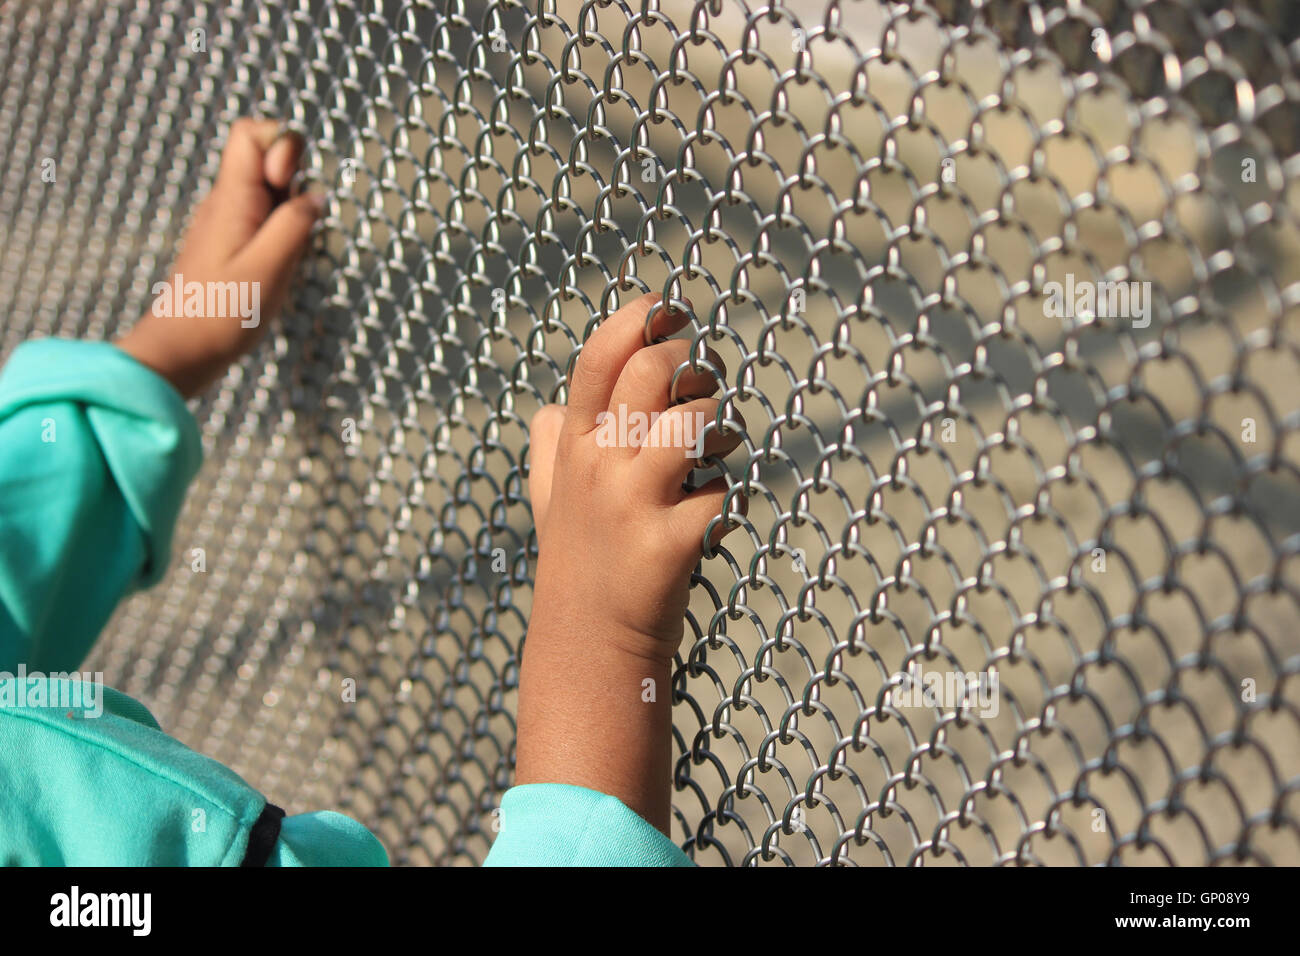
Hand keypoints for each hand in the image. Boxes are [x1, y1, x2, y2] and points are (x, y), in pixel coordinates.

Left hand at [115, 117, 322, 397]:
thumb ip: (296, 224)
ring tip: (287, 254)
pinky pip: (263, 221)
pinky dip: (280, 235)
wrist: (181, 352)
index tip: (291, 183)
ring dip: (290, 214)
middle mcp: (226, 203)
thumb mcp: (271, 267)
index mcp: (232, 199)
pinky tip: (279, 268)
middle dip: (295, 184)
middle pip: (265, 159)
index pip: (251, 133)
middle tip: (294, 226)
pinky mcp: (230, 246)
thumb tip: (316, 196)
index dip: (283, 144)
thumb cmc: (220, 315)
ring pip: (269, 193)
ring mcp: (226, 224)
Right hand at [527, 292, 746, 660]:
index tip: (667, 310)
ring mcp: (633, 506)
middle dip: (693, 366)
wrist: (587, 648)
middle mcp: (599, 468)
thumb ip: (549, 451)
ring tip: (709, 455)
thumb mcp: (550, 503)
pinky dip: (726, 503)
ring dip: (718, 429)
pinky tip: (708, 524)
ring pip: (695, 423)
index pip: (598, 359)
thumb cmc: (578, 566)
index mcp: (573, 448)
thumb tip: (547, 412)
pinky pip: (722, 495)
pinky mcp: (671, 545)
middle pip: (654, 373)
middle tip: (702, 387)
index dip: (637, 321)